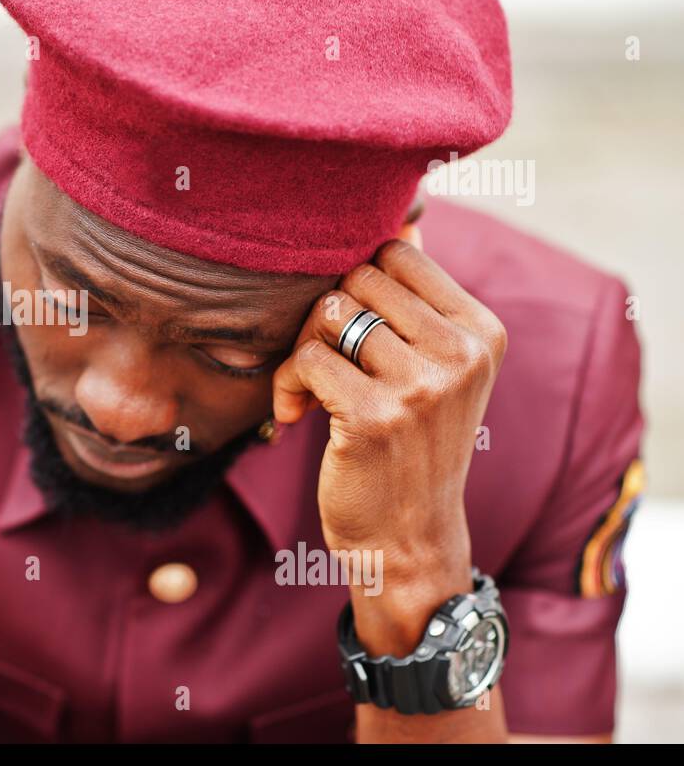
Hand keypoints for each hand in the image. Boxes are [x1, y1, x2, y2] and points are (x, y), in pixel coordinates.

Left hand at [271, 233, 507, 652]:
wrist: (409, 540)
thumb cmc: (408, 447)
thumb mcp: (435, 372)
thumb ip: (416, 303)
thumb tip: (401, 225)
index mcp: (481, 331)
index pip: (396, 253)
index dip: (355, 285)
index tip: (350, 335)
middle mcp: (462, 353)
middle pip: (357, 277)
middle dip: (325, 317)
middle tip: (322, 364)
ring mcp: (422, 385)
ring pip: (328, 313)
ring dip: (302, 351)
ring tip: (310, 393)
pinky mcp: (375, 416)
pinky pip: (306, 359)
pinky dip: (286, 386)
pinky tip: (296, 417)